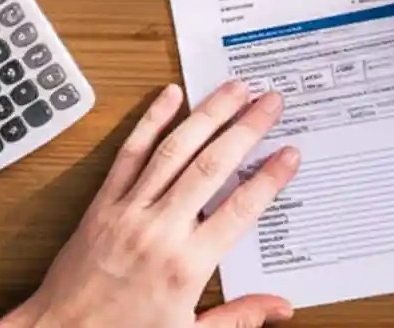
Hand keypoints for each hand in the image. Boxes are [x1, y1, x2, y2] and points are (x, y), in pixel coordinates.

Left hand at [0, 81, 299, 327]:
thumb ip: (238, 318)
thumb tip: (281, 307)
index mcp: (186, 265)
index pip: (240, 209)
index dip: (270, 178)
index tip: (290, 152)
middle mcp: (159, 230)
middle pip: (212, 166)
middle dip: (246, 129)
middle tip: (270, 101)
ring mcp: (129, 211)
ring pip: (175, 150)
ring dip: (207, 114)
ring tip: (233, 89)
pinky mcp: (104, 203)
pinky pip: (130, 154)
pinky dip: (151, 121)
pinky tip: (170, 96)